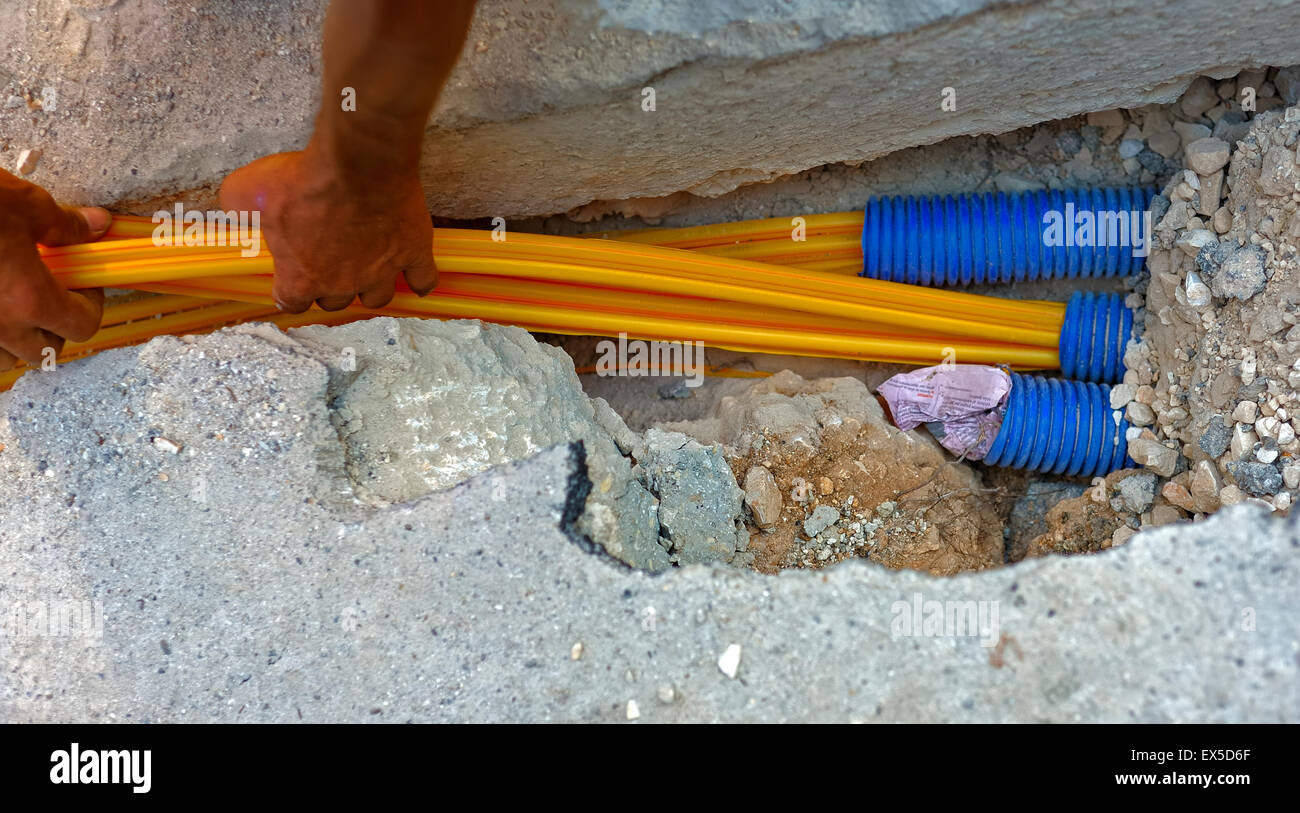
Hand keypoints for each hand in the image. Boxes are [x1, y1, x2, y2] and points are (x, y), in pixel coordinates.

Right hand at [0, 169, 107, 371]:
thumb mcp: (23, 204)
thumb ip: (62, 224)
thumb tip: (94, 226)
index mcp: (29, 300)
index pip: (81, 325)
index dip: (91, 304)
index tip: (84, 283)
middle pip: (43, 352)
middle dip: (53, 328)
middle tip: (50, 295)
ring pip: (2, 360)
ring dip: (14, 341)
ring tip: (12, 305)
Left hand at [219, 146, 435, 312]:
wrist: (359, 164)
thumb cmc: (304, 179)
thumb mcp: (247, 190)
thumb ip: (235, 207)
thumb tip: (227, 208)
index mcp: (302, 277)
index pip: (291, 303)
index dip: (290, 291)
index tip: (291, 279)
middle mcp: (342, 284)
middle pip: (336, 301)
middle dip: (331, 286)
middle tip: (329, 264)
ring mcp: (381, 272)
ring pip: (377, 297)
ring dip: (370, 288)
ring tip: (369, 272)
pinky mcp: (413, 253)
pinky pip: (423, 279)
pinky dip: (420, 280)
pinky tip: (415, 275)